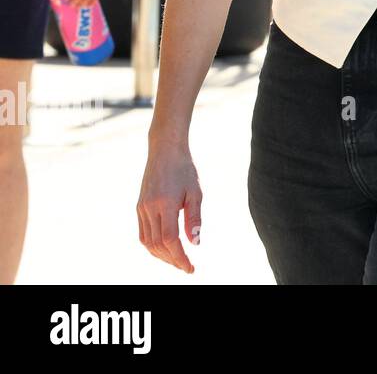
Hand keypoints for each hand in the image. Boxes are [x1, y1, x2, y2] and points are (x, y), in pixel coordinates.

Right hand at [137, 144, 202, 272]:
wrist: (165, 151)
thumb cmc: (185, 169)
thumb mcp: (196, 192)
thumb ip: (194, 218)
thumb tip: (195, 243)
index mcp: (165, 204)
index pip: (170, 240)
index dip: (180, 257)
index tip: (190, 268)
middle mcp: (149, 208)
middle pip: (157, 245)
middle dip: (172, 260)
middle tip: (186, 266)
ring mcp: (141, 208)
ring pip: (147, 242)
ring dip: (161, 255)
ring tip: (177, 260)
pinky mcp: (139, 207)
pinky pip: (143, 233)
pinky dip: (153, 245)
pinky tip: (165, 248)